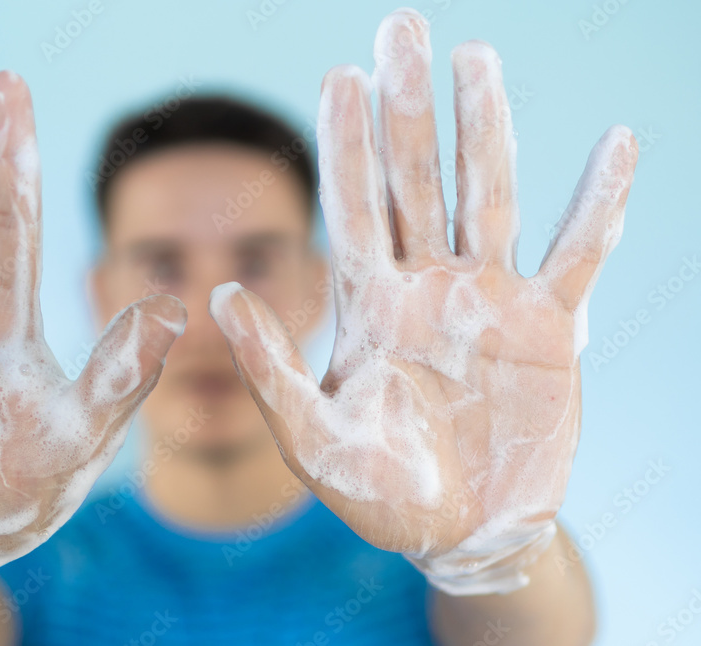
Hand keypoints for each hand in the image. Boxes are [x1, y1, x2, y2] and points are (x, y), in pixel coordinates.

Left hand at [209, 9, 635, 594]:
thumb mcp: (311, 440)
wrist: (458, 533)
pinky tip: (615, 147)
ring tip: (478, 58)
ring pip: (488, 197)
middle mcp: (426, 285)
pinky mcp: (547, 329)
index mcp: (368, 305)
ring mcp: (489, 300)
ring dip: (486, 130)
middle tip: (402, 28)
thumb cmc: (379, 495)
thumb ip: (269, 369)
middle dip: (408, 109)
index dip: (346, 142)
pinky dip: (599, 206)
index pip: (353, 205)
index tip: (339, 72)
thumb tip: (219, 293)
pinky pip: (580, 256)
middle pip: (415, 180)